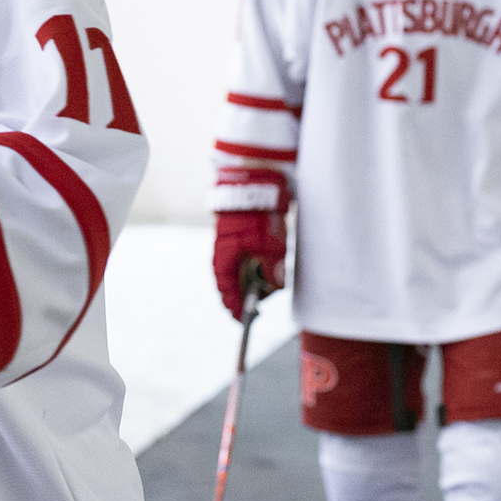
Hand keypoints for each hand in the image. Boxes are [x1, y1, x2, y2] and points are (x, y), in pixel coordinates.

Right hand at [211, 167, 289, 320]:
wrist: (253, 180)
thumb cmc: (256, 212)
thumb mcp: (269, 244)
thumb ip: (272, 268)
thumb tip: (275, 285)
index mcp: (225, 259)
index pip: (227, 292)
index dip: (236, 308)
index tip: (243, 320)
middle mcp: (225, 253)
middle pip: (236, 282)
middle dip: (251, 293)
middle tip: (267, 297)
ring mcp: (232, 243)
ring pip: (243, 269)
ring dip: (257, 277)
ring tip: (273, 278)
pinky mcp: (241, 234)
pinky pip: (248, 256)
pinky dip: (258, 263)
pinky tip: (270, 261)